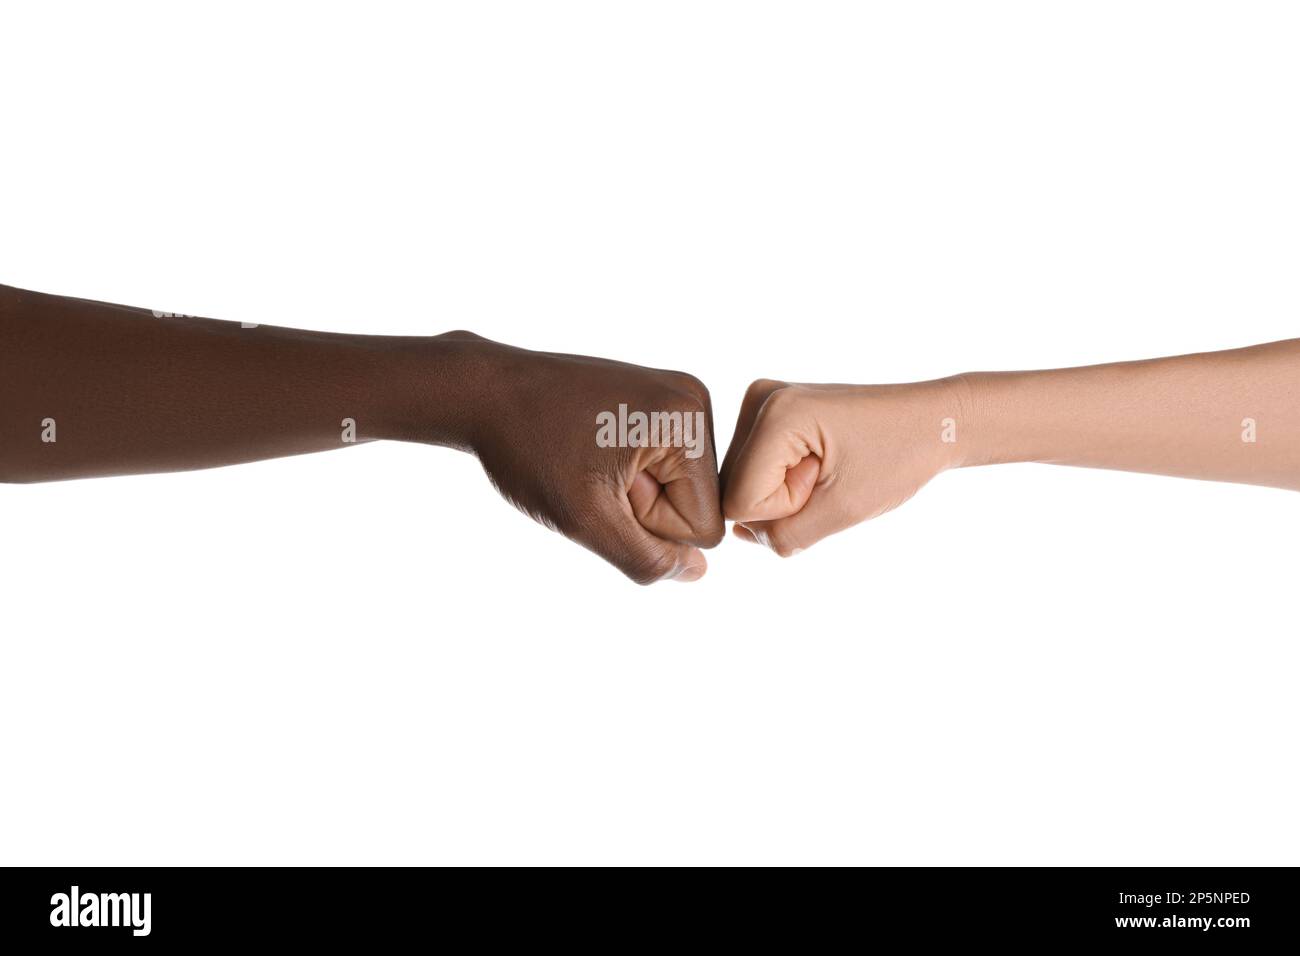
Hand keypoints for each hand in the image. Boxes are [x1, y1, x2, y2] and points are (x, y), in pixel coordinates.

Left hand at [462, 336, 723, 582]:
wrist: (484, 391)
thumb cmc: (528, 448)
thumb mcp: (585, 519)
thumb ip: (646, 559)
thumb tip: (697, 571)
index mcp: (688, 421)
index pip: (705, 528)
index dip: (648, 526)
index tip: (603, 485)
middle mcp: (694, 401)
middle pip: (696, 507)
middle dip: (643, 507)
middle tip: (591, 470)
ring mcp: (676, 398)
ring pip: (678, 491)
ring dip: (633, 493)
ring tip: (590, 458)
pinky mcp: (656, 400)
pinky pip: (663, 468)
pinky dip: (628, 474)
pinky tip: (593, 450)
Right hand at [720, 378, 966, 555]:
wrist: (933, 421)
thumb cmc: (900, 457)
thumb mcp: (843, 510)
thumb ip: (784, 535)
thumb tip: (741, 534)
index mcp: (775, 415)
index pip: (740, 501)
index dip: (784, 511)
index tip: (827, 482)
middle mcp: (760, 400)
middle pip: (737, 489)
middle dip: (783, 501)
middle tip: (831, 475)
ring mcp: (763, 402)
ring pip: (745, 481)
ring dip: (785, 491)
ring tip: (829, 467)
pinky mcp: (772, 411)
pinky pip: (758, 469)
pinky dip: (787, 479)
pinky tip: (820, 463)